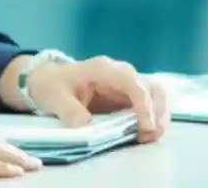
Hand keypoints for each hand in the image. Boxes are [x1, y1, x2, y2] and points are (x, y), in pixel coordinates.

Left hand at [22, 55, 169, 142]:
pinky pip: (149, 105)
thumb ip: (69, 110)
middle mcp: (121, 74)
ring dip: (160, 117)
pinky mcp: (127, 97)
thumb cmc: (52, 86)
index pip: (133, 83)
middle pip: (153, 87)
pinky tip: (144, 134)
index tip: (145, 126)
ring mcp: (126, 85)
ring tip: (149, 137)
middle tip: (151, 134)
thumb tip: (85, 125)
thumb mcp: (54, 97)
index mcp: (104, 70)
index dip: (143, 104)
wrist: (48, 81)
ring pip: (156, 96)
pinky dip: (153, 120)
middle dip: (159, 111)